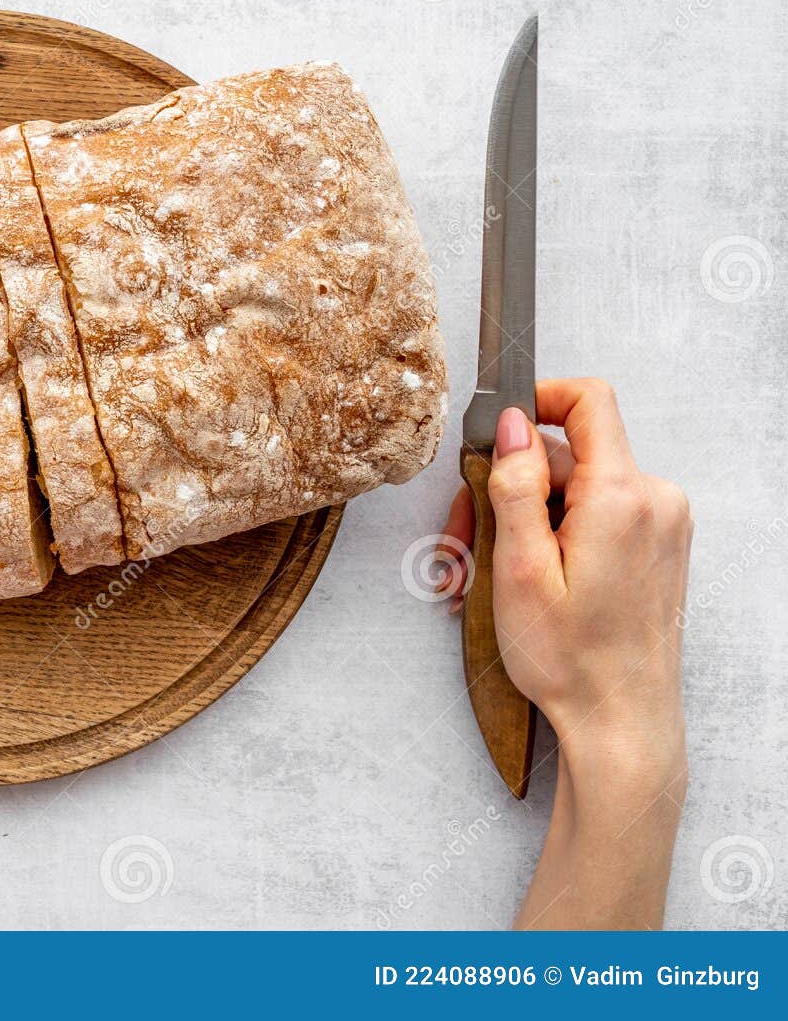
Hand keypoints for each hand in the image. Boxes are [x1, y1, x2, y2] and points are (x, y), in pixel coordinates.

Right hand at [436, 378, 692, 927]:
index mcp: (622, 497)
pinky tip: (513, 582)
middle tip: (464, 541)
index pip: (589, 402)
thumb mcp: (519, 569)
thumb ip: (516, 486)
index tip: (496, 431)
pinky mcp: (653, 548)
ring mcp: (658, 526)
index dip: (538, 400)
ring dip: (517, 523)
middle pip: (564, 456)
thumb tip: (512, 426)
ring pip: (571, 491)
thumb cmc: (570, 660)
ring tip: (478, 577)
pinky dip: (548, 539)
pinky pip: (591, 519)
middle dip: (504, 489)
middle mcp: (653, 501)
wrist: (622, 723)